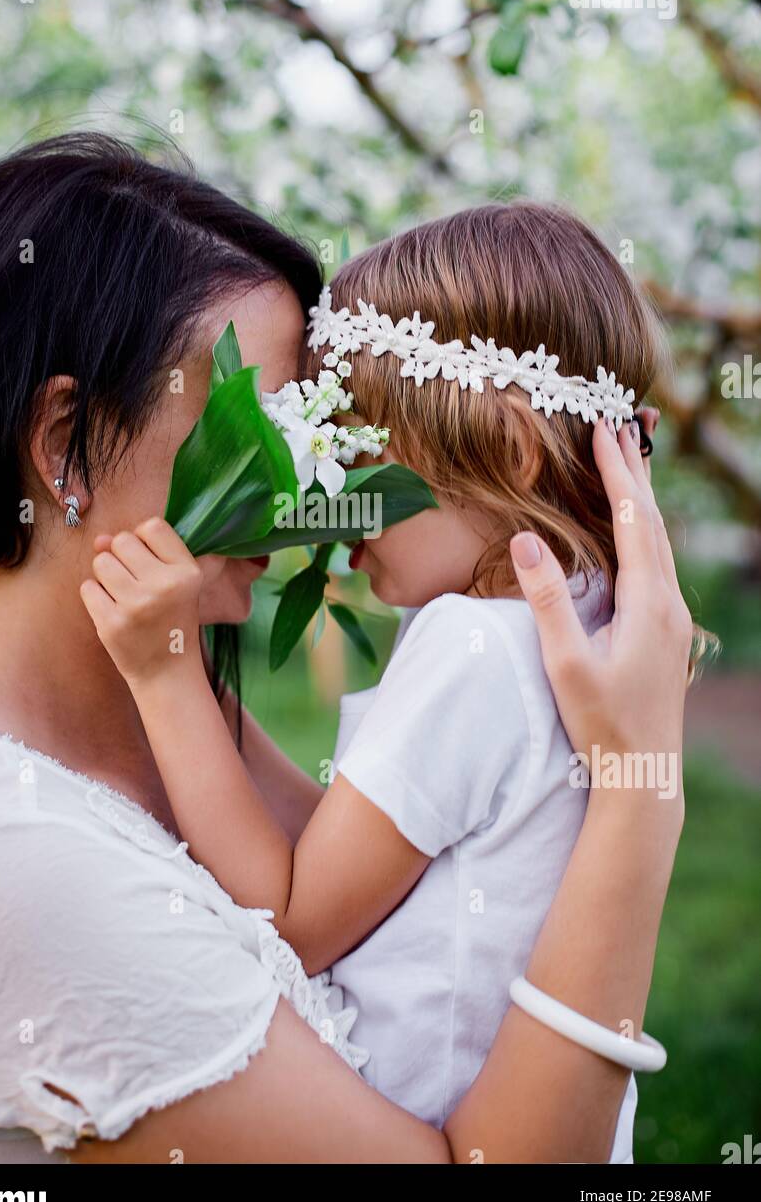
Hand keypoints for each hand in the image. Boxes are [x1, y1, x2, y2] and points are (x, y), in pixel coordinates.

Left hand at [80, 517, 208, 686]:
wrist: (167, 671)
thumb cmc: (170, 620)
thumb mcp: (174, 583)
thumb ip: (141, 552)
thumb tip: (100, 539)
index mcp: (187, 571)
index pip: (152, 526)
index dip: (143, 539)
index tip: (148, 560)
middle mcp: (165, 585)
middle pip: (121, 541)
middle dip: (120, 556)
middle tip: (134, 582)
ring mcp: (137, 605)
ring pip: (100, 562)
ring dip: (106, 575)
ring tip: (122, 595)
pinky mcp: (112, 623)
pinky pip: (87, 588)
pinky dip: (95, 597)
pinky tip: (112, 610)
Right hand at [509, 417, 690, 818]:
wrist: (644, 776)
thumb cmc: (601, 724)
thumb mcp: (566, 664)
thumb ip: (547, 600)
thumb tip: (527, 539)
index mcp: (649, 603)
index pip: (633, 520)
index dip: (617, 473)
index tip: (603, 429)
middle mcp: (670, 604)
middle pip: (653, 522)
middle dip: (634, 471)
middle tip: (619, 425)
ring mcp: (674, 620)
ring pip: (660, 542)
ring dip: (642, 499)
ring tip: (628, 463)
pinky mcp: (669, 634)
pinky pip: (659, 564)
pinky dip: (644, 531)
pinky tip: (633, 533)